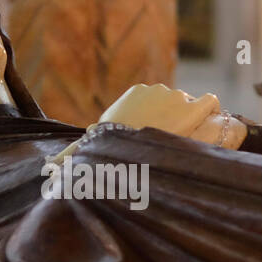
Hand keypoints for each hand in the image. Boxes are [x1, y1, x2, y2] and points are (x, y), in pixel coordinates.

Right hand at [49, 84, 245, 162]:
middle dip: (177, 124)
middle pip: (175, 106)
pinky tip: (213, 125)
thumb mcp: (89, 151)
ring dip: (194, 124)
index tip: (158, 141)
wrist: (129, 153)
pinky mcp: (194, 106)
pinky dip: (214, 114)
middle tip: (173, 149)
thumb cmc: (107, 155)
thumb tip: (47, 171)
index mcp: (135, 94)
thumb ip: (71, 157)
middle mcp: (157, 90)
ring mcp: (177, 96)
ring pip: (193, 108)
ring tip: (189, 144)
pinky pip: (211, 102)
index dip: (160, 124)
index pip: (155, 104)